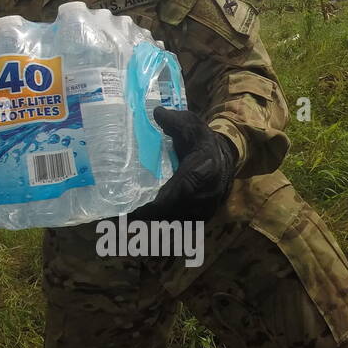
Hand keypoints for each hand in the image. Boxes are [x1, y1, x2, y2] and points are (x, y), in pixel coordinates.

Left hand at [130, 108, 237, 222]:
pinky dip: (164, 233)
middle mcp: (206, 193)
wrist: (225, 157)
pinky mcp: (203, 217)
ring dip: (155, 230)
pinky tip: (143, 236)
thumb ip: (174, 121)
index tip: (139, 209)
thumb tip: (157, 112)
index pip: (182, 189)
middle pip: (177, 212)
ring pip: (179, 225)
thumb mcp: (191, 125)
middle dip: (150, 220)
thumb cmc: (202, 141)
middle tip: (122, 223)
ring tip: (126, 232)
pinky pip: (183, 229)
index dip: (162, 201)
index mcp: (203, 170)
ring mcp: (206, 208)